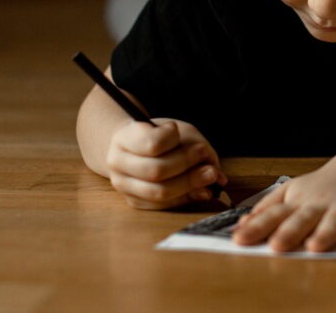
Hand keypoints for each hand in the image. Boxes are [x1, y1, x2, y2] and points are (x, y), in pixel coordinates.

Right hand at [105, 118, 225, 209]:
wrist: (132, 147)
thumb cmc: (157, 135)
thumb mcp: (177, 131)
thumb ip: (197, 147)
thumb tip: (218, 177)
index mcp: (124, 138)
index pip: (151, 143)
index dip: (171, 138)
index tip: (177, 131)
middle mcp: (118, 163)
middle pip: (157, 171)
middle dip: (188, 166)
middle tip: (208, 160)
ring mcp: (123, 186)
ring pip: (160, 192)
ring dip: (190, 185)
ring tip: (211, 176)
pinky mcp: (134, 202)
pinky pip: (163, 205)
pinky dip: (186, 198)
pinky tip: (202, 190)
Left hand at [232, 159, 335, 252]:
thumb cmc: (326, 186)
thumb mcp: (293, 192)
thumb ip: (269, 209)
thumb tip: (241, 225)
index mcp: (299, 201)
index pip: (274, 214)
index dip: (257, 226)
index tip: (239, 239)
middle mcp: (320, 202)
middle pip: (302, 217)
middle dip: (289, 231)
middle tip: (276, 246)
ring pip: (335, 219)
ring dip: (326, 232)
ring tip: (316, 246)